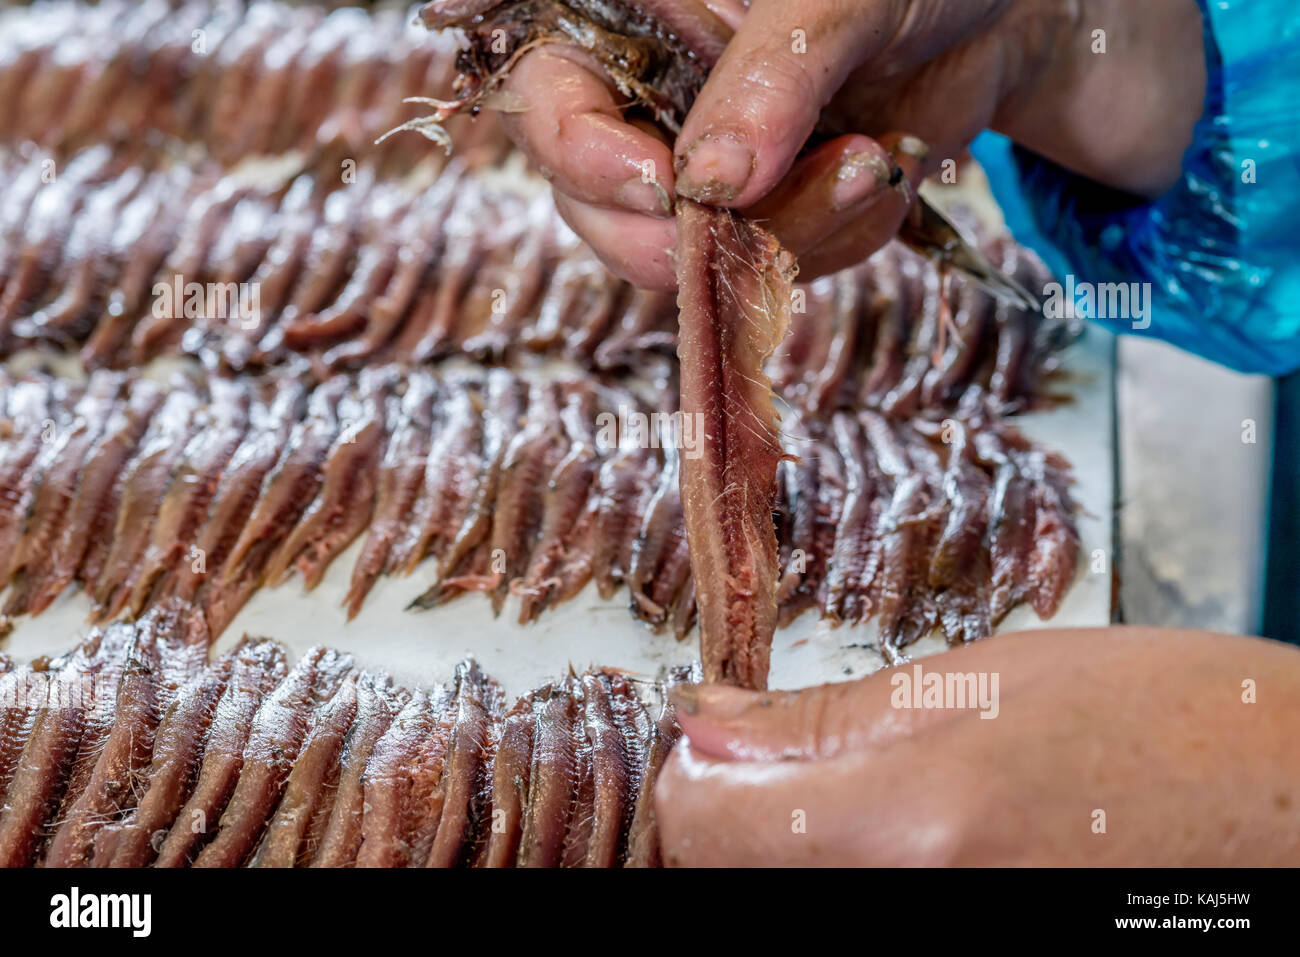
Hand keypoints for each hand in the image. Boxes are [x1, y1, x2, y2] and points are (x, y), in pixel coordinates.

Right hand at [497, 0, 1205, 288]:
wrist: (991, 18)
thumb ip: (771, 79)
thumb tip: (710, 186)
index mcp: (636, 25)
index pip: (549, 104)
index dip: (585, 157)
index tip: (665, 186)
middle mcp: (649, 105)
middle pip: (601, 212)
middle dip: (702, 230)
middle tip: (799, 192)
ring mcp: (703, 172)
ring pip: (692, 261)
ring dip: (796, 236)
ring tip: (878, 162)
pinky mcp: (762, 220)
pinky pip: (768, 275)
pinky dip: (837, 243)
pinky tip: (883, 180)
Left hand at [655, 627, 1299, 865]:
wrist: (1292, 812)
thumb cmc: (1174, 727)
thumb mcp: (986, 677)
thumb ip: (824, 716)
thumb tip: (703, 724)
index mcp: (908, 833)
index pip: (696, 823)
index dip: (697, 765)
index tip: (724, 733)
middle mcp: (911, 923)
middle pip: (729, 874)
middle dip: (742, 808)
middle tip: (803, 757)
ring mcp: (944, 953)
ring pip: (785, 900)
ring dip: (793, 845)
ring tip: (880, 793)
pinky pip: (855, 916)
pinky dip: (854, 873)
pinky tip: (919, 840)